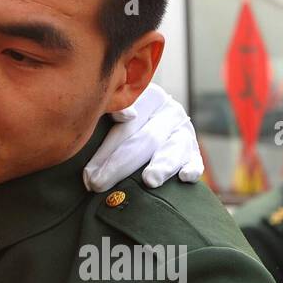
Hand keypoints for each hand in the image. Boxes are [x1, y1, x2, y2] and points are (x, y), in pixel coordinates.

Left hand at [84, 83, 204, 190]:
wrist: (149, 121)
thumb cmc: (120, 122)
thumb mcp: (114, 108)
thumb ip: (114, 108)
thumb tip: (127, 116)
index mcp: (149, 97)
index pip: (127, 125)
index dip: (107, 150)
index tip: (87, 174)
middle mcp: (169, 112)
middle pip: (147, 139)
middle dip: (120, 165)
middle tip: (98, 184)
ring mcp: (184, 132)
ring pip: (174, 148)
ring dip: (162, 165)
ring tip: (149, 180)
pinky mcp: (193, 152)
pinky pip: (195, 160)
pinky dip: (192, 168)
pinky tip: (185, 177)